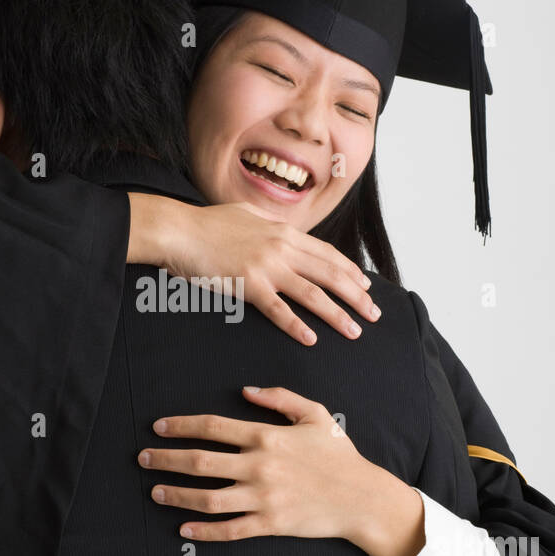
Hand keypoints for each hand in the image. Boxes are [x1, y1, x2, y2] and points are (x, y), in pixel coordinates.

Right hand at [127, 194, 380, 344]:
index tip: (366, 286)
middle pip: (330, 274)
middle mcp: (282, 248)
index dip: (350, 271)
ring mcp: (266, 267)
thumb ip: (271, 225)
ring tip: (355, 331)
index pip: (327, 254)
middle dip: (357, 296)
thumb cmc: (207, 224)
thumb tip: (286, 230)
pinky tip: (311, 339)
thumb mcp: (247, 216)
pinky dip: (297, 326)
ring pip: (313, 294)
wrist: (179, 230)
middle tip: (375, 314)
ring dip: (337, 314)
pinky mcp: (248, 285)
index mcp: (283, 232)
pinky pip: (278, 310)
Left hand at [137, 385, 373, 541]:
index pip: (213, 427)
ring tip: (155, 491)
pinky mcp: (270, 524)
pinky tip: (184, 530)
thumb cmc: (338, 453)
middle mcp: (259, 466)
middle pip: (200, 461)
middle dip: (165, 459)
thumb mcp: (314, 414)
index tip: (159, 427)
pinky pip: (230, 530)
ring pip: (207, 498)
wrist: (362, 497)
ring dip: (176, 494)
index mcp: (267, 436)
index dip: (181, 426)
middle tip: (142, 459)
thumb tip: (245, 390)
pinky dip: (204, 531)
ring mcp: (263, 498)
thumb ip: (279, 398)